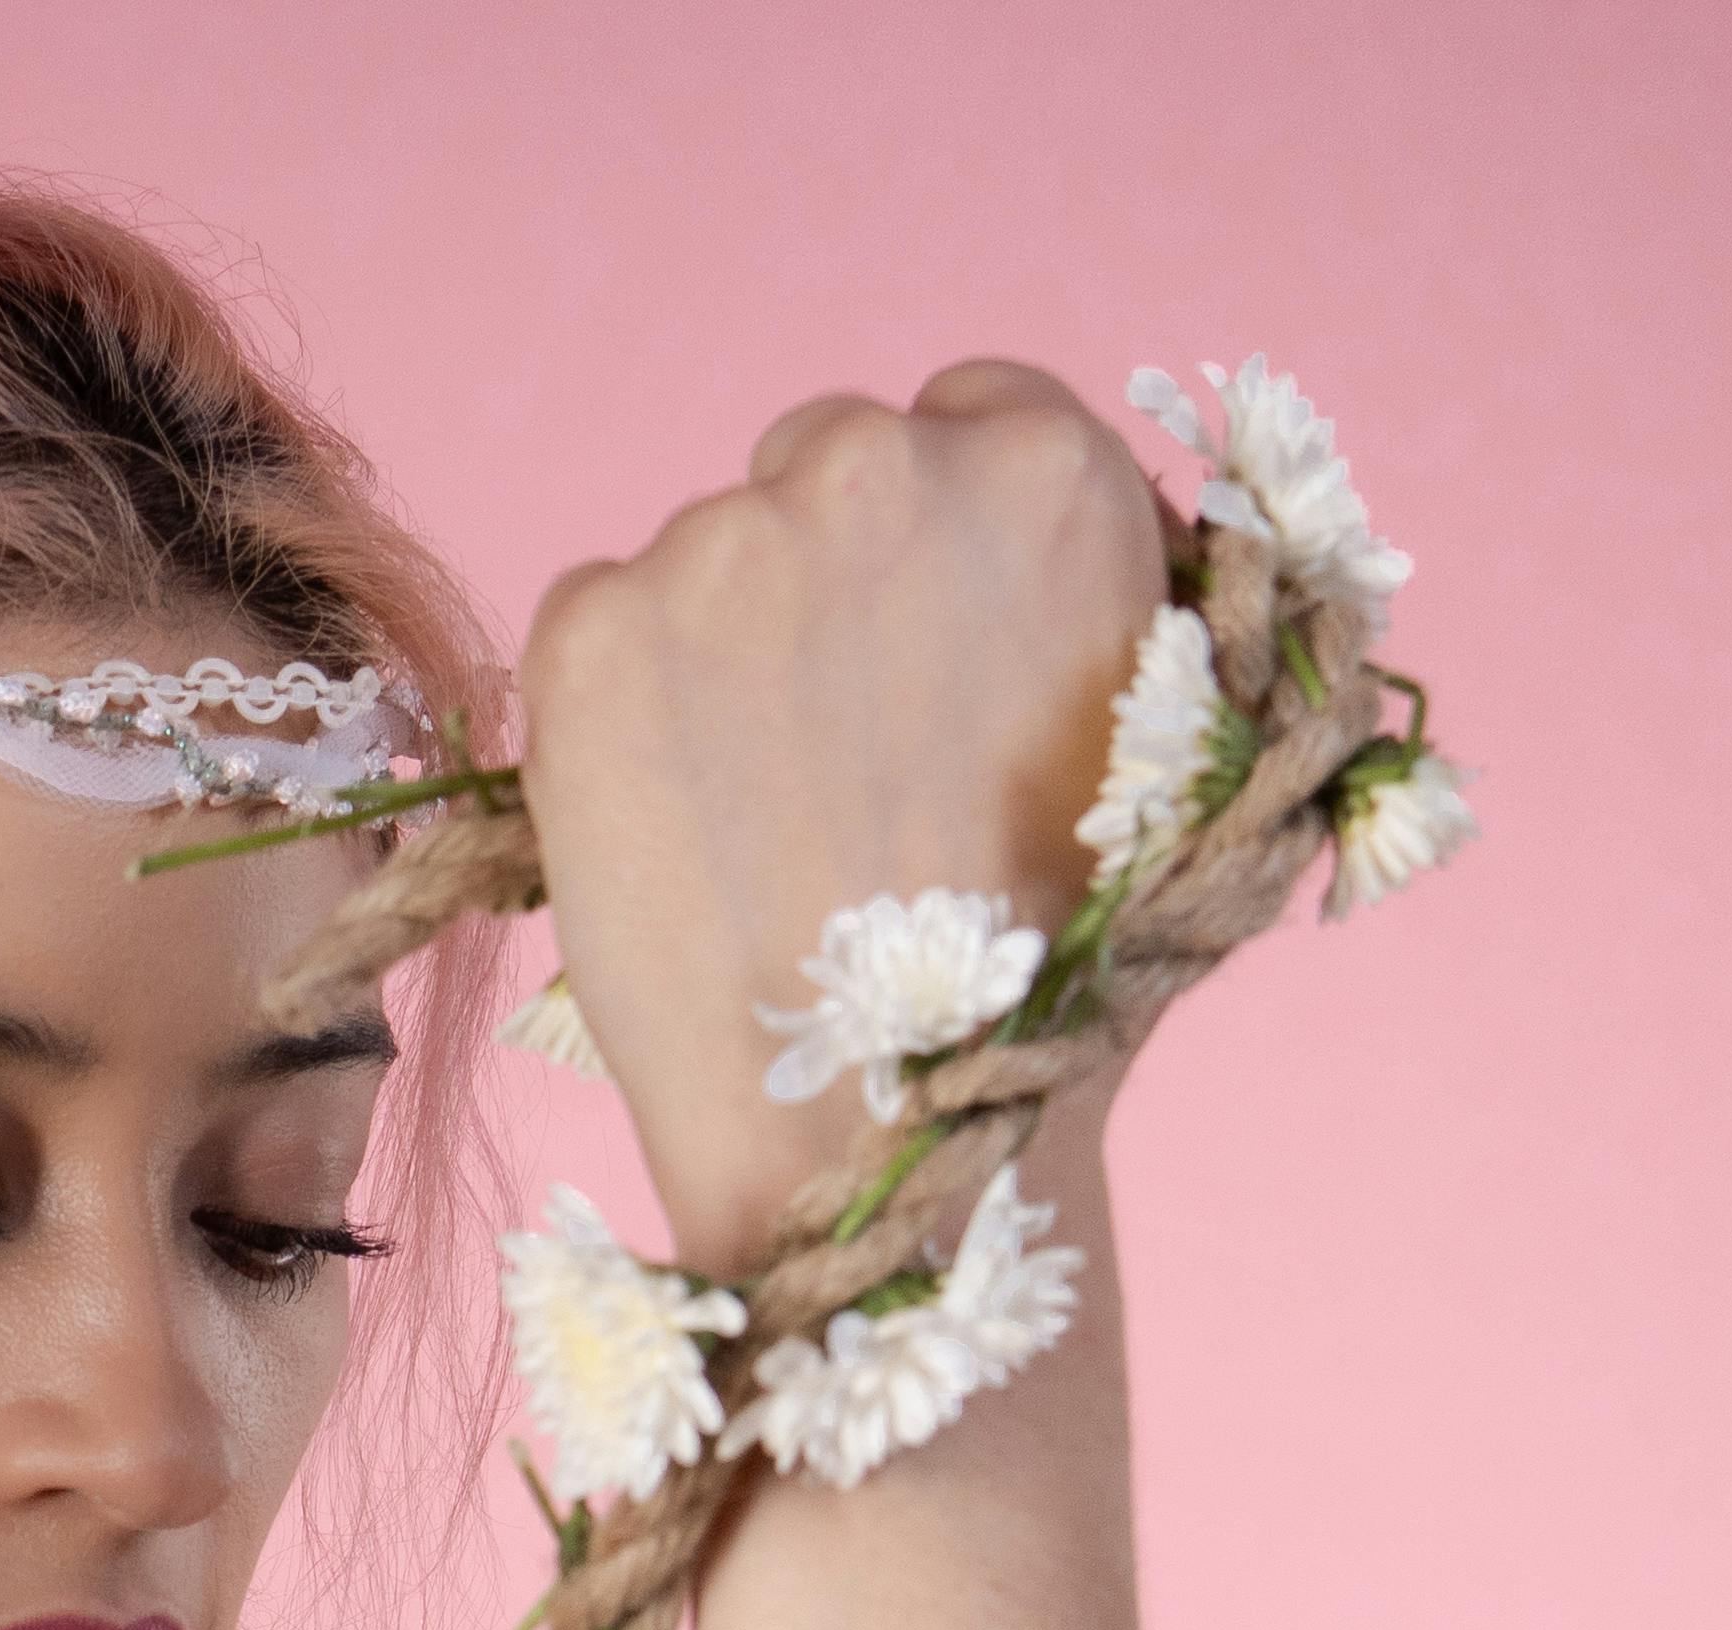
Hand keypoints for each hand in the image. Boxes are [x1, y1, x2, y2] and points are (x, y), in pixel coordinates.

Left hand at [520, 362, 1168, 1271]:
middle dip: (823, 577)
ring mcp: (726, 537)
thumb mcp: (1138, 726)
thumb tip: (997, 552)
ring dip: (716, 653)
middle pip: (825, 461)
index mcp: (1048, 474)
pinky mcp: (593, 627)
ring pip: (704, 556)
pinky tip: (680, 828)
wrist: (871, 1116)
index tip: (922, 625)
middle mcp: (884, 465)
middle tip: (831, 744)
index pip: (971, 411)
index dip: (941, 528)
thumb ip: (1059, 589)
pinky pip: (597, 628)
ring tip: (761, 817)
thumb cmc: (1030, 960)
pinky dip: (617, 716)